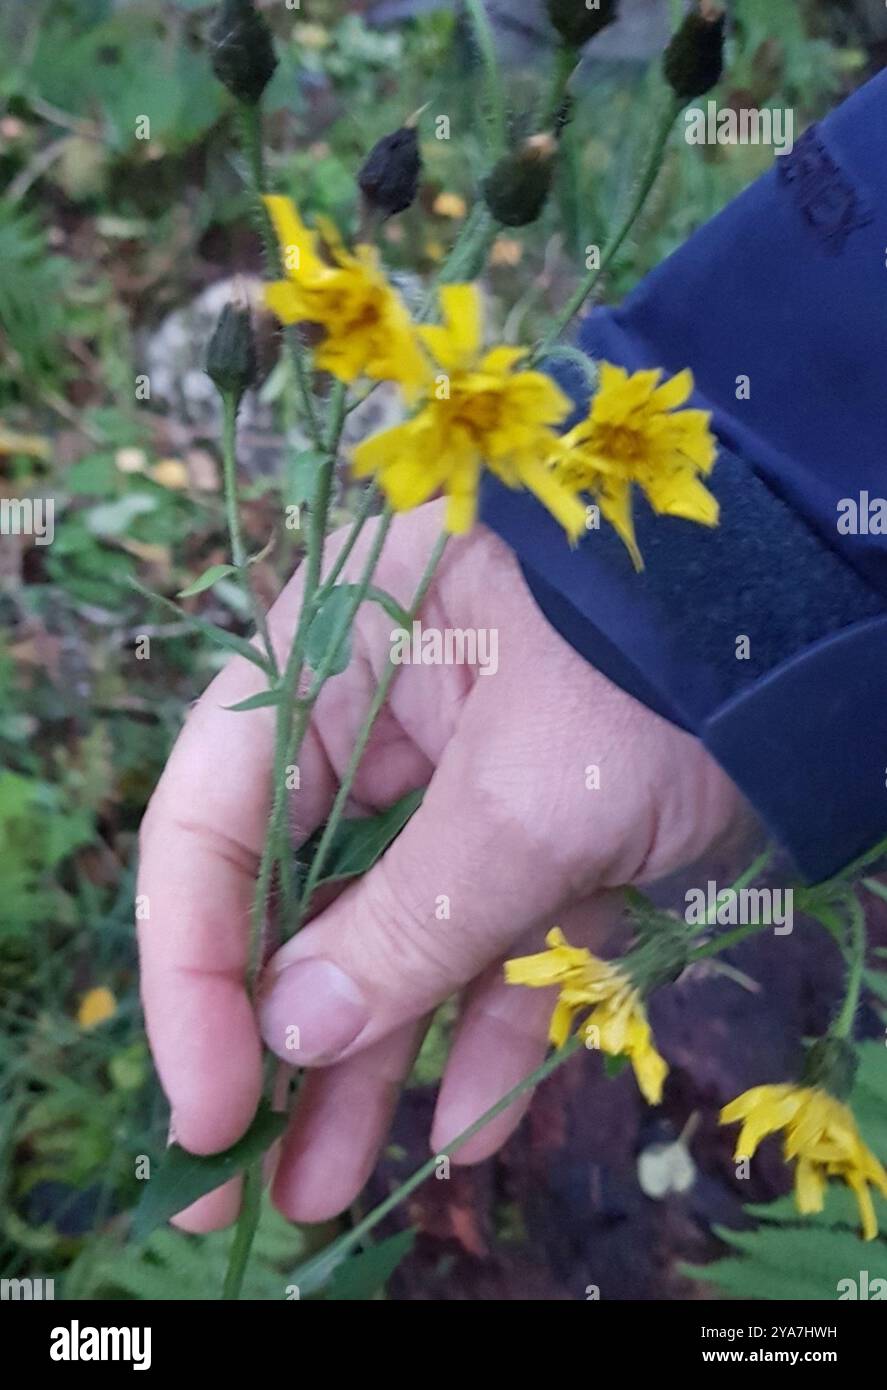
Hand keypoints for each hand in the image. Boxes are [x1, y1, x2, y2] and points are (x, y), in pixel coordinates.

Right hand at [137, 500, 745, 1230]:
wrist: (807, 631)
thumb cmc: (646, 665)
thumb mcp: (520, 800)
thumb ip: (405, 922)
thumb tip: (293, 1038)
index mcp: (326, 665)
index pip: (210, 821)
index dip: (190, 970)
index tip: (208, 1103)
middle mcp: (372, 725)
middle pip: (288, 897)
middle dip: (267, 1043)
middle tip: (226, 1179)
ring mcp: (461, 785)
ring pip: (389, 939)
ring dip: (364, 1065)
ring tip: (317, 1193)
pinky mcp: (544, 837)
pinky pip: (496, 945)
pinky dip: (486, 1031)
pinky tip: (464, 1134)